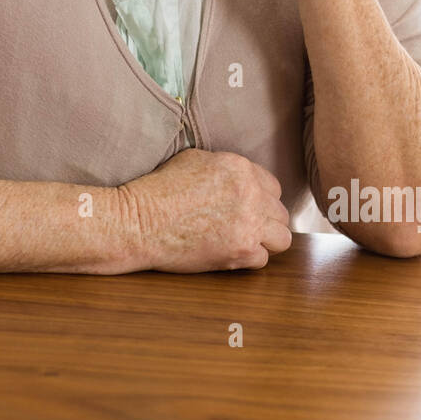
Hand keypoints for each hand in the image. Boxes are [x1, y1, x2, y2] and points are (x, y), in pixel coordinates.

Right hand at [118, 148, 291, 272]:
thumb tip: (239, 178)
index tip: (248, 209)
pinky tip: (228, 253)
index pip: (273, 187)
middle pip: (280, 213)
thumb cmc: (158, 190)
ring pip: (282, 238)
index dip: (261, 200)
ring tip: (243, 242)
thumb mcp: (193, 160)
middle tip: (244, 228)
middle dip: (265, 221)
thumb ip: (226, 167)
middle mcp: (251, 194)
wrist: (138, 223)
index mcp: (240, 168)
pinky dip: (248, 259)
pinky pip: (263, 260)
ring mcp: (249, 224)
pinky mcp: (241, 251)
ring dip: (265, 241)